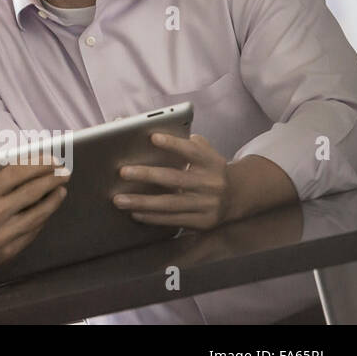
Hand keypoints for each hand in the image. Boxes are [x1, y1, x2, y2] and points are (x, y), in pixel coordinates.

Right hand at [0, 148, 68, 279]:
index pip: (17, 174)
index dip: (38, 165)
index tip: (51, 160)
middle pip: (32, 192)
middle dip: (52, 179)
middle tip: (64, 172)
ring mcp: (3, 235)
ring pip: (37, 214)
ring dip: (53, 201)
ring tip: (62, 190)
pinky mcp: (7, 251)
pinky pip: (31, 233)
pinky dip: (41, 220)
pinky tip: (46, 212)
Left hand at [113, 132, 231, 229]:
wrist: (237, 197)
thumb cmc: (207, 169)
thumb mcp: (204, 152)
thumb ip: (183, 142)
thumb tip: (148, 133)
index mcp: (211, 162)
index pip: (191, 150)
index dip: (173, 143)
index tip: (152, 137)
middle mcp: (211, 183)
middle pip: (175, 178)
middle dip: (147, 175)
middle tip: (122, 172)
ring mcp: (208, 204)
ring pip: (170, 203)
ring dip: (142, 202)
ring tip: (119, 199)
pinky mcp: (203, 222)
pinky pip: (173, 220)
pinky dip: (152, 217)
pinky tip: (135, 213)